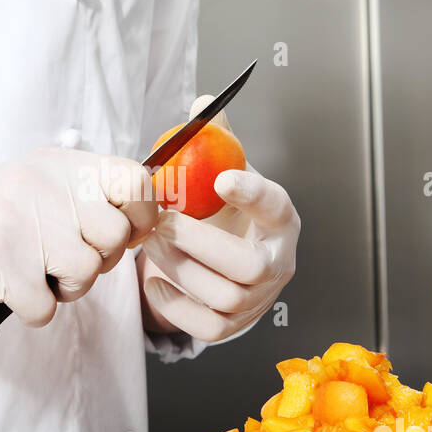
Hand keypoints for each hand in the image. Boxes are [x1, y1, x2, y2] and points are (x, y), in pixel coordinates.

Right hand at [0, 148, 156, 325]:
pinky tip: (5, 288)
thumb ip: (85, 199)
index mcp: (58, 166)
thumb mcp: (35, 189)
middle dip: (95, 261)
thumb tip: (147, 220)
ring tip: (28, 272)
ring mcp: (20, 222)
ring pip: (86, 274)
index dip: (140, 214)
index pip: (134, 179)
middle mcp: (43, 186)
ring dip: (62, 288)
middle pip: (115, 236)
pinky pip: (46, 306)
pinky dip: (29, 308)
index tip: (118, 232)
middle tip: (58, 260)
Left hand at [140, 98, 298, 342]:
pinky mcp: (236, 324)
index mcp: (280, 219)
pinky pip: (209, 328)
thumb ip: (216, 140)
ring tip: (151, 243)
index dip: (251, 195)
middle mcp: (279, 262)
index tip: (221, 179)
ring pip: (225, 295)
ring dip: (180, 269)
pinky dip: (176, 306)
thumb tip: (201, 104)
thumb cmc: (227, 211)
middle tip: (160, 223)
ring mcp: (260, 298)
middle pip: (246, 265)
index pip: (275, 206)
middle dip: (198, 244)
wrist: (231, 258)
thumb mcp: (228, 172)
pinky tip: (153, 280)